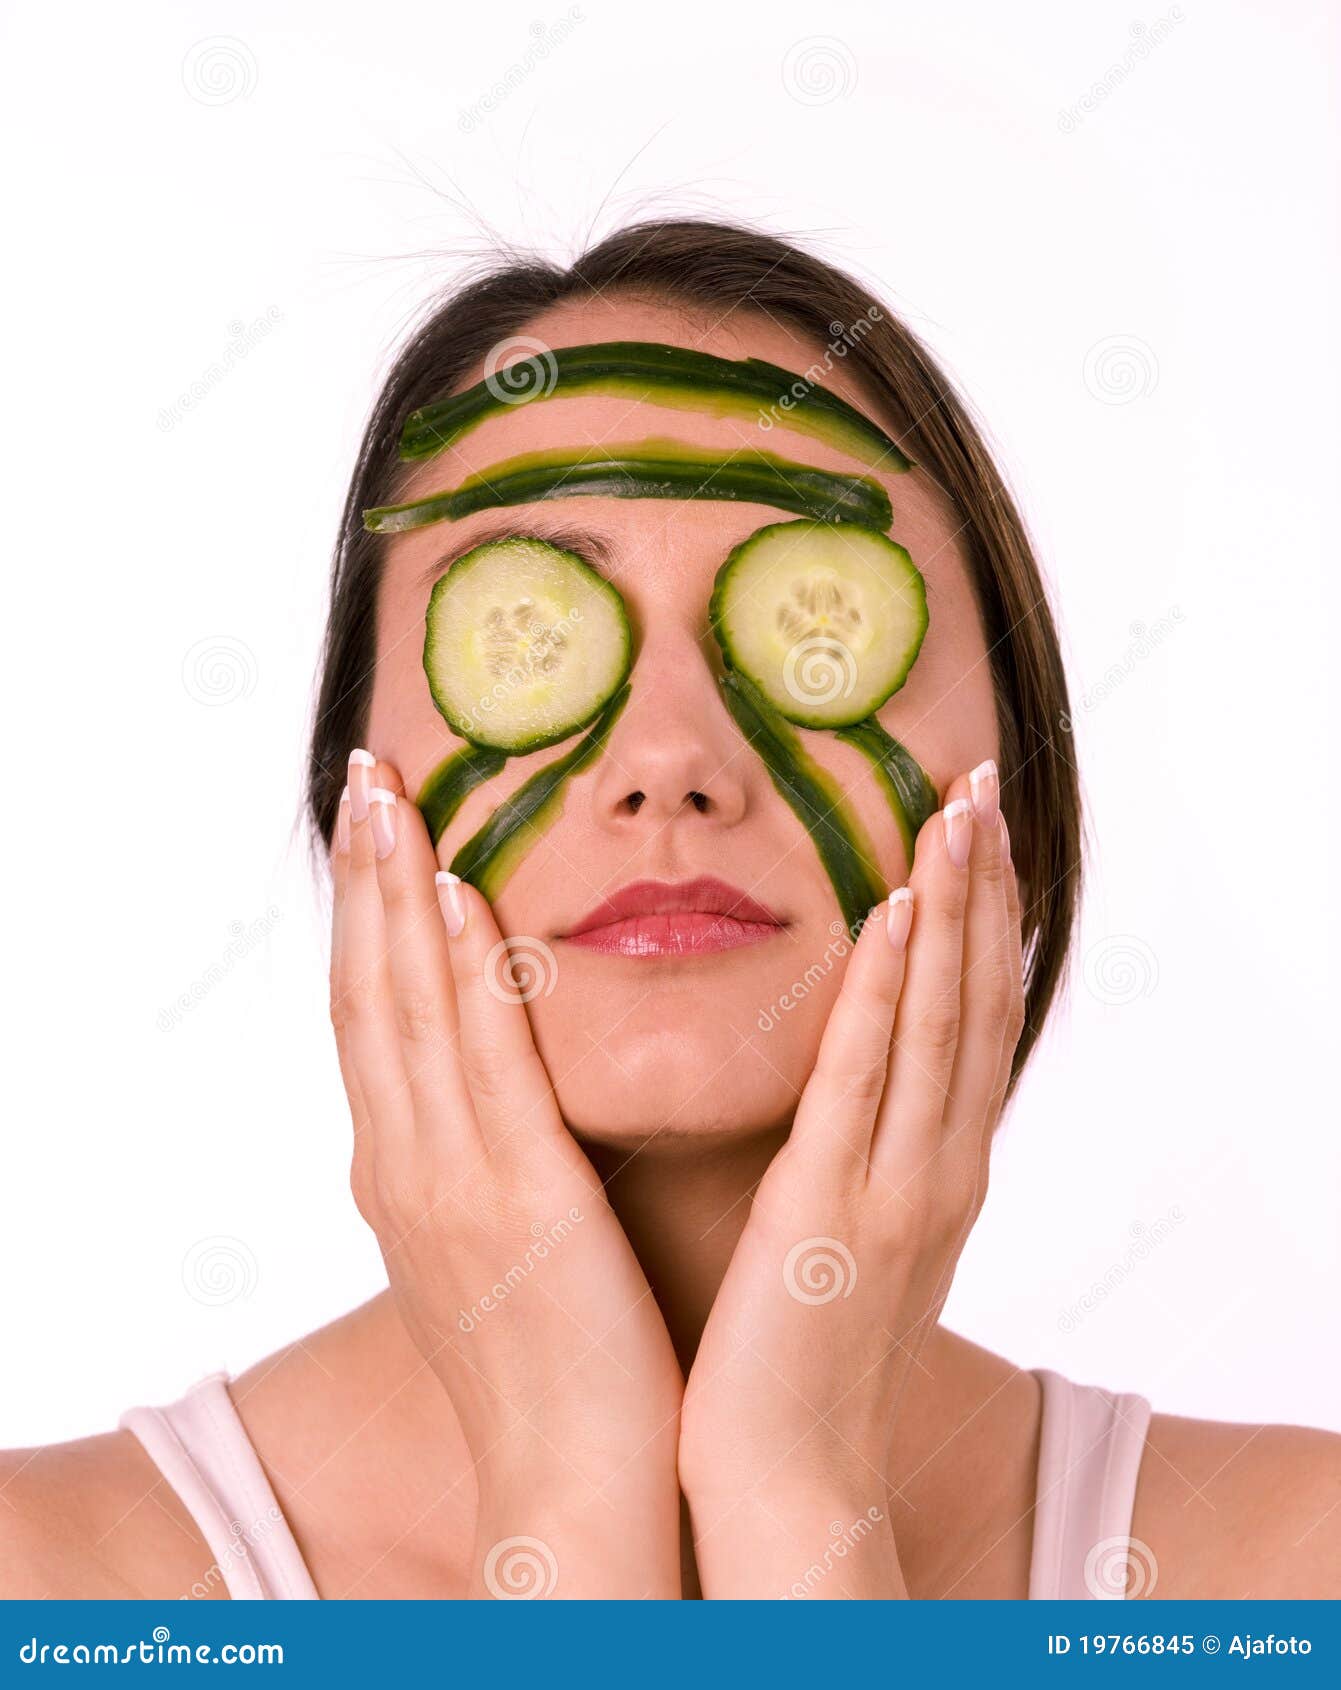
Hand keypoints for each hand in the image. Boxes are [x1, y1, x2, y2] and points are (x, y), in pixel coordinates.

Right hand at [330, 752, 683, 1597]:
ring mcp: (449, 1180)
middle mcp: (404, 1164)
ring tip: (389, 794)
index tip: (365, 827)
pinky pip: (480, 1067)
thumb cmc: (551, 1359)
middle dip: (358, 876)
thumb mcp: (490, 1243)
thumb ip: (478, 1161)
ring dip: (391, 892)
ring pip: (405, 1008)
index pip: (369, 1017)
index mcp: (402, 1172)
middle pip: (366, 991)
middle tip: (359, 773)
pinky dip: (456, 976)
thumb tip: (486, 1096)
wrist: (570, 1479)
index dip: (359, 916)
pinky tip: (455, 896)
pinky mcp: (516, 1199)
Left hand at [678, 761, 1024, 1598]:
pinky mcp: (830, 1207)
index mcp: (938, 1171)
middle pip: (974, 1001)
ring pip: (935, 1022)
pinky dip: (885, 992)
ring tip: (956, 812)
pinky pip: (862, 1080)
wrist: (787, 1479)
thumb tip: (849, 1085)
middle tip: (986, 785)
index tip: (983, 837)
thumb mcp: (853, 1236)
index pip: (972, 1022)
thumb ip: (862, 1155)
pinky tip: (894, 916)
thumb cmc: (803, 1355)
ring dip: (952, 910)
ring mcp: (896, 1187)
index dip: (986, 925)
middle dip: (984, 890)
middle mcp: (938, 1167)